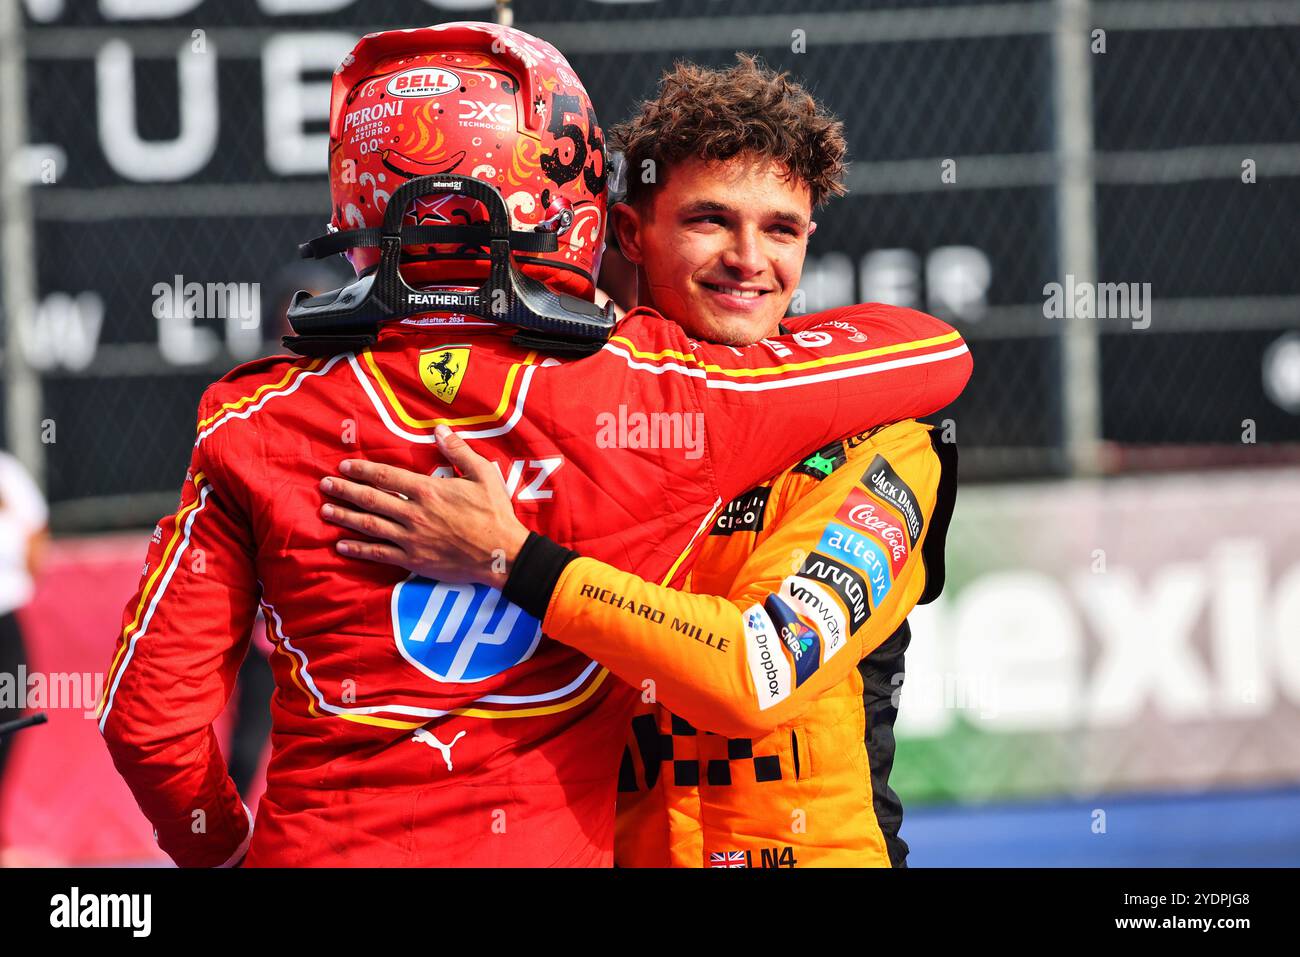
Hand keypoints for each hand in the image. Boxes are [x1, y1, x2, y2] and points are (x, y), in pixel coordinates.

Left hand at [319, 425, 529, 590]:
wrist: (502, 555)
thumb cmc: (494, 513)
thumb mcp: (483, 474)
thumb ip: (459, 451)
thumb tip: (440, 429)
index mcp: (428, 490)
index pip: (386, 476)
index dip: (362, 470)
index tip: (345, 466)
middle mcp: (413, 513)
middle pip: (371, 499)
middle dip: (345, 491)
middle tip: (325, 485)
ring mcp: (411, 538)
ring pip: (370, 525)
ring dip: (345, 517)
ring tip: (325, 511)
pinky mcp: (413, 560)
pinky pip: (379, 554)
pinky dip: (359, 550)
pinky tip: (342, 546)